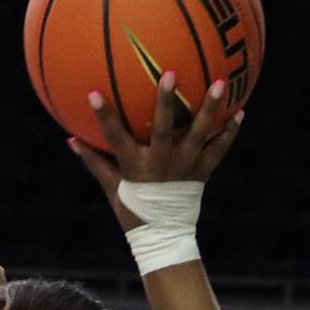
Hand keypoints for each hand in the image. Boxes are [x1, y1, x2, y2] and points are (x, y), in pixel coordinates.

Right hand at [71, 71, 242, 229]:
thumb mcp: (111, 187)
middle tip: (169, 73)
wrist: (163, 236)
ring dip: (210, 108)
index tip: (94, 93)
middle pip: (164, 129)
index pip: (115, 138)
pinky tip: (240, 112)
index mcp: (136, 166)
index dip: (105, 116)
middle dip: (166, 102)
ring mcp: (185, 167)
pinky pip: (219, 149)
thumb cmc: (133, 209)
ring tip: (219, 83)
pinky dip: (230, 132)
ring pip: (199, 134)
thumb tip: (69, 139)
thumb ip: (93, 160)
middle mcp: (161, 164)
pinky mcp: (202, 173)